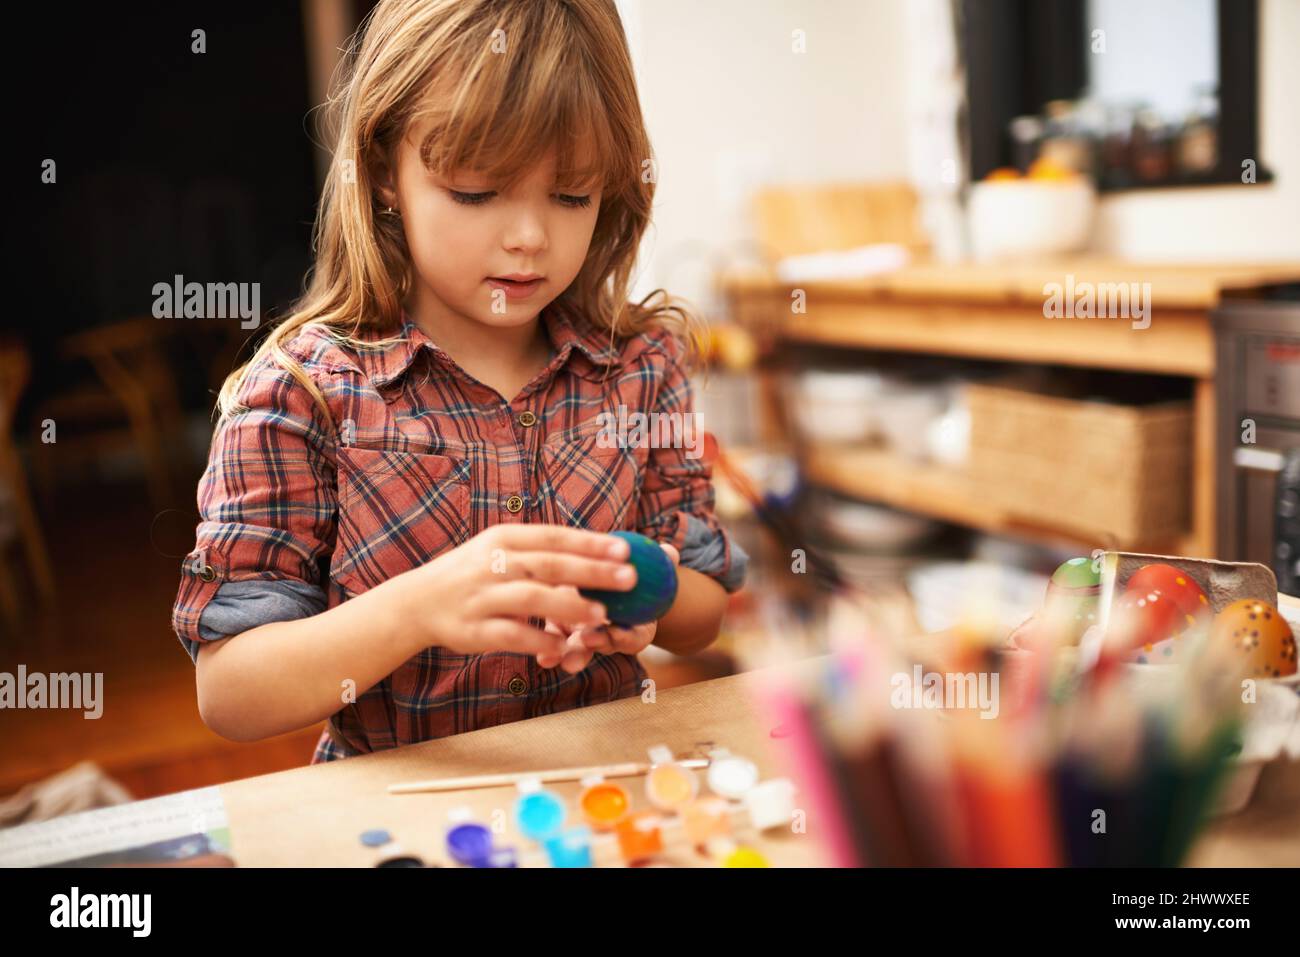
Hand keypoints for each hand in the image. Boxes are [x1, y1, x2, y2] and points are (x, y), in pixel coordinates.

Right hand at [389, 524, 635, 657]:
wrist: (417, 602)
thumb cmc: (472, 574)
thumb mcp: (499, 550)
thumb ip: (540, 551)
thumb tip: (596, 549)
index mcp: (503, 540)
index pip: (553, 537)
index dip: (590, 543)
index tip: (625, 548)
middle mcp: (493, 564)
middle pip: (549, 565)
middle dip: (592, 571)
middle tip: (629, 578)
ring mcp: (482, 597)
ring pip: (532, 598)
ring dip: (570, 606)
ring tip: (603, 615)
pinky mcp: (474, 630)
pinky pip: (512, 635)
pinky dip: (539, 640)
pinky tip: (565, 646)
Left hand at [538, 543, 679, 672]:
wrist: (614, 583)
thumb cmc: (635, 577)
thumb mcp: (650, 570)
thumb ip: (661, 562)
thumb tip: (670, 550)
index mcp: (632, 627)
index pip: (633, 637)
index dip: (625, 635)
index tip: (616, 631)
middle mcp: (608, 637)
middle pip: (602, 647)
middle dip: (592, 648)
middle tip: (584, 641)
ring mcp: (583, 636)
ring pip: (578, 651)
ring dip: (569, 656)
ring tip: (554, 661)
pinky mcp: (560, 630)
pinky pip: (555, 643)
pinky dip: (549, 652)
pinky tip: (542, 658)